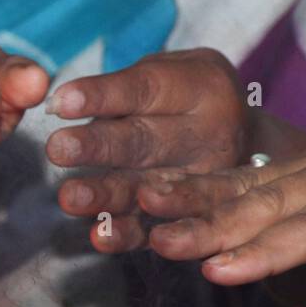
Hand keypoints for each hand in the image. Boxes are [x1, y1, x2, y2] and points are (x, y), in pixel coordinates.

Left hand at [47, 48, 248, 250]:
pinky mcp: (195, 216)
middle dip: (99, 146)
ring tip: (71, 197)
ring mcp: (205, 181)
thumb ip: (127, 86)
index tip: (60, 102)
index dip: (101, 96)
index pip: (145, 90)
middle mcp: (209, 136)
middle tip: (59, 149)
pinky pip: (157, 227)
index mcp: (204, 89)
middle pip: (147, 141)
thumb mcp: (175, 71)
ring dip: (107, 195)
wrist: (247, 141)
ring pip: (149, 188)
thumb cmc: (191, 96)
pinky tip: (99, 235)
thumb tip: (60, 104)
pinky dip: (126, 233)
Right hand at [132, 109, 305, 289]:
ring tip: (142, 202)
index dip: (265, 251)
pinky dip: (209, 184)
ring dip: (195, 197)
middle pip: (268, 202)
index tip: (218, 268)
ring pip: (251, 182)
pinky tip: (167, 190)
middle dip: (209, 224)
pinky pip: (253, 174)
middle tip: (157, 239)